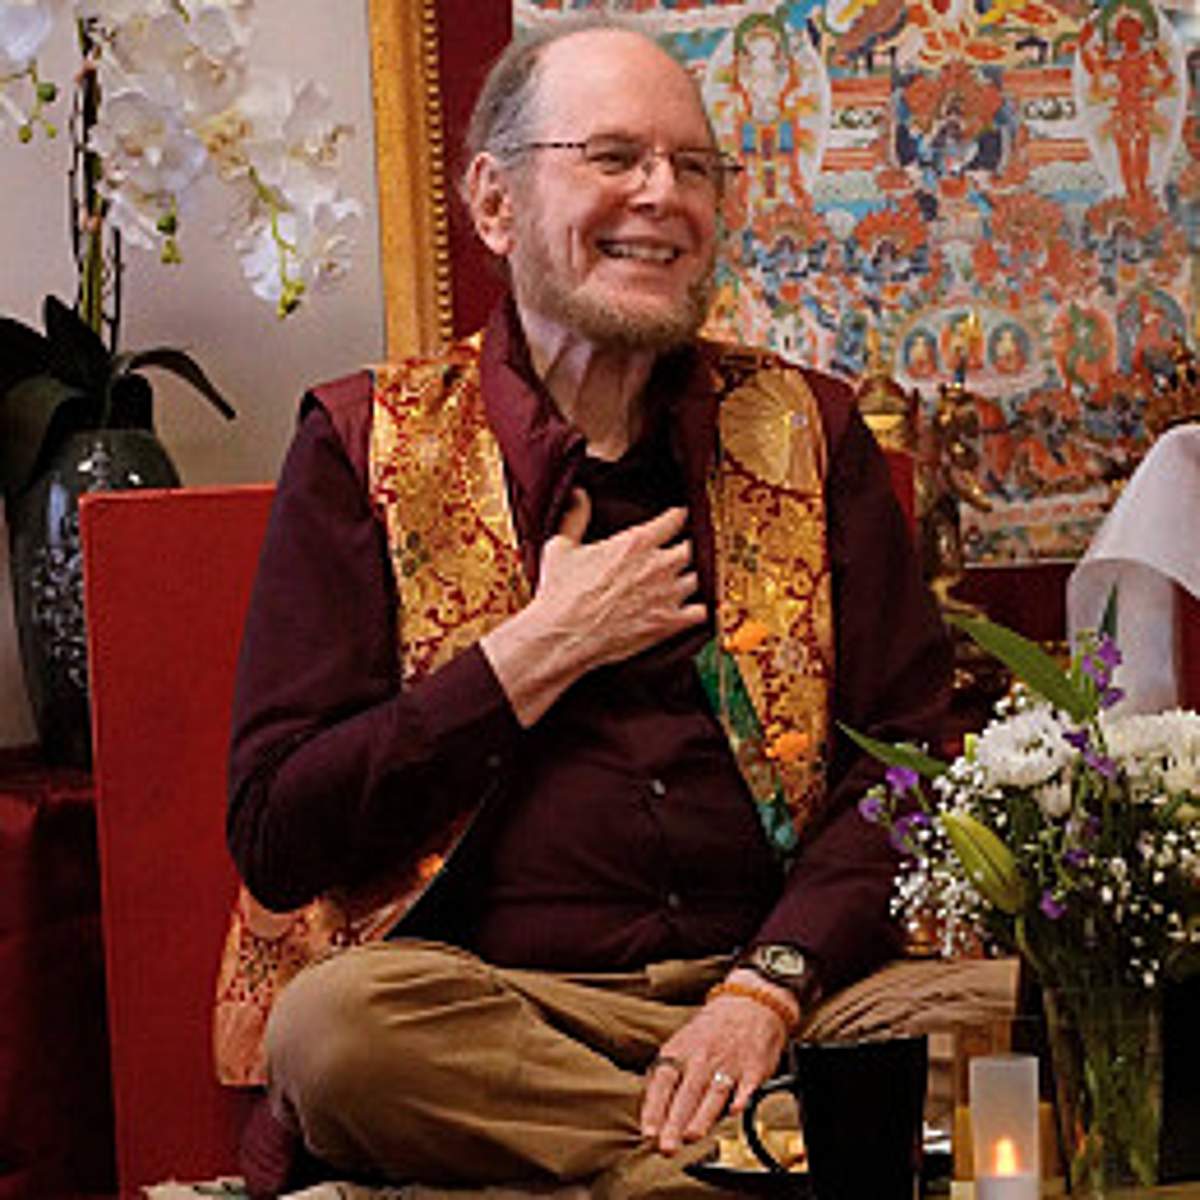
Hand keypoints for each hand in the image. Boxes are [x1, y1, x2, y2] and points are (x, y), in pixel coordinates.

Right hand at [535, 488, 706, 669]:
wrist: (563, 637)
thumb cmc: (560, 594)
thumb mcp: (560, 547)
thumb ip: (575, 517)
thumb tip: (577, 494)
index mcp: (636, 542)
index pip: (674, 519)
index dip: (678, 517)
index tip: (678, 518)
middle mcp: (658, 565)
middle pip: (691, 549)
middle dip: (686, 549)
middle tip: (678, 553)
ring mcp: (667, 595)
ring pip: (697, 579)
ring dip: (689, 580)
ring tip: (681, 583)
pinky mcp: (669, 623)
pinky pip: (701, 612)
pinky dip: (698, 610)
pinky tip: (689, 610)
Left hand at [639, 970, 795, 1154]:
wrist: (748, 1004)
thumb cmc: (711, 1031)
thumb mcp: (682, 1043)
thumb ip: (669, 1074)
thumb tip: (653, 1110)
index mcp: (680, 1052)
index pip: (662, 1083)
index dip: (654, 1108)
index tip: (649, 1133)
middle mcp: (702, 1058)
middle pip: (686, 1094)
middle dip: (675, 1123)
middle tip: (667, 1148)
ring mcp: (728, 1063)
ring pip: (713, 1093)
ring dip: (702, 1117)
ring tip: (691, 1137)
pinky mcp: (753, 1068)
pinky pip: (746, 1086)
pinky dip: (741, 1098)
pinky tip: (735, 1112)